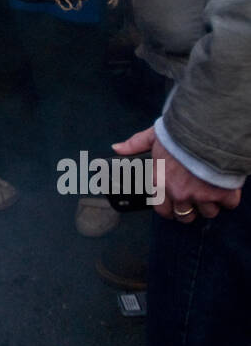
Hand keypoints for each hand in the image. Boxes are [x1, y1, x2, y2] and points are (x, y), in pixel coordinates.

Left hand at [113, 127, 241, 220]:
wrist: (207, 129)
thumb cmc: (179, 133)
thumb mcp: (153, 135)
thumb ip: (135, 144)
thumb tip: (117, 148)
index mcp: (161, 182)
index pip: (162, 209)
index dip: (169, 209)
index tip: (173, 205)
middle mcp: (179, 193)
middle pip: (185, 216)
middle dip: (189, 210)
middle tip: (194, 199)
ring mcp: (201, 195)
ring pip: (207, 213)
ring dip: (209, 204)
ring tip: (211, 192)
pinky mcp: (222, 193)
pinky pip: (228, 205)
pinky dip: (228, 198)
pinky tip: (226, 189)